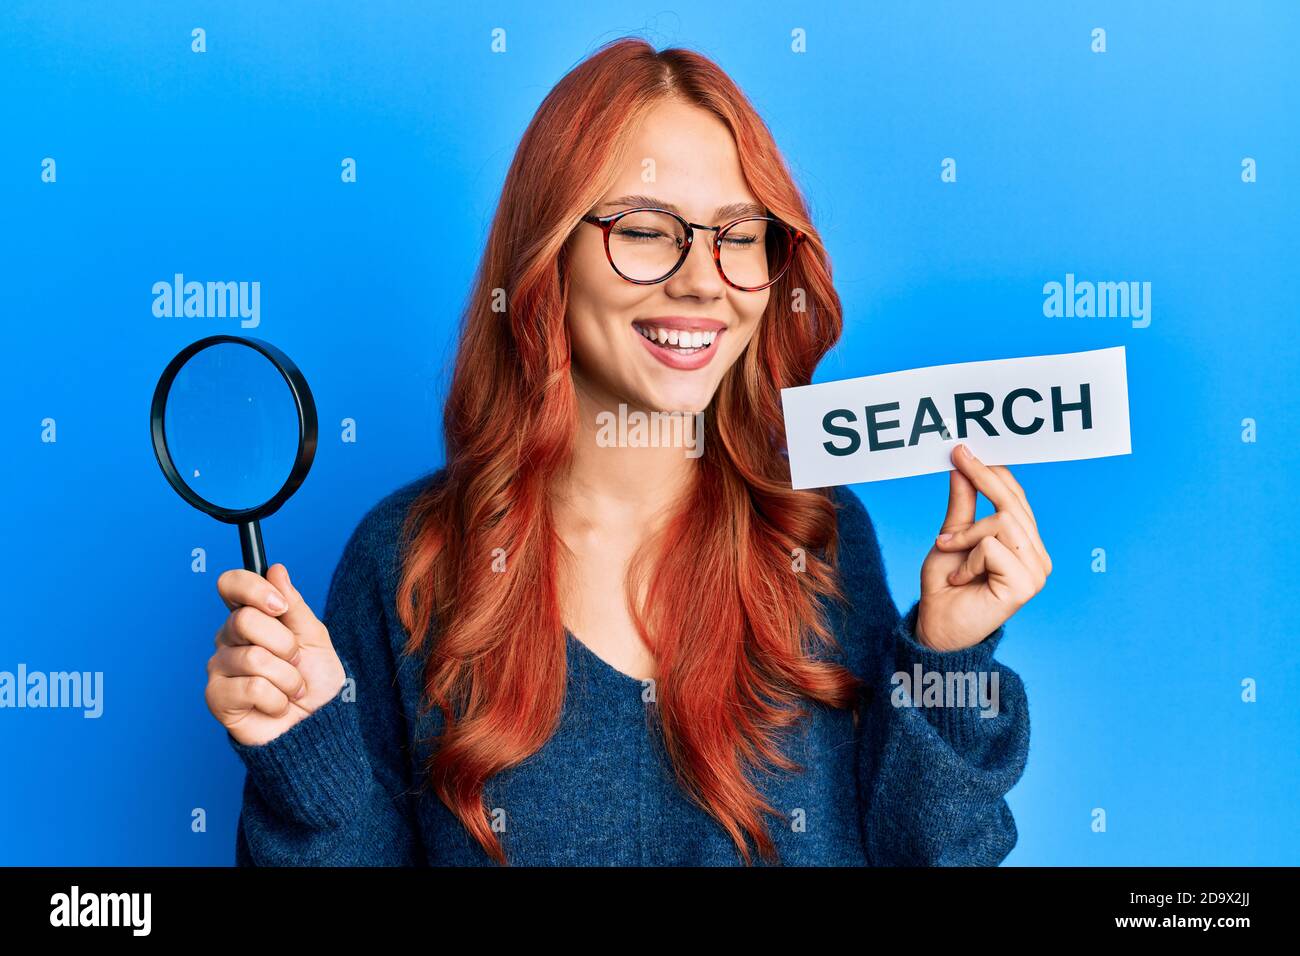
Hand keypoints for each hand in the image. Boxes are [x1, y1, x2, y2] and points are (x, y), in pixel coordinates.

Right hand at [205, 563, 345, 745]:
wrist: (318, 726)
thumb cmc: (315, 682)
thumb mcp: (314, 637)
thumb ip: (294, 605)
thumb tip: (276, 570)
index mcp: (250, 618)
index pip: (231, 585)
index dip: (253, 589)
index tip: (280, 607)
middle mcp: (228, 639)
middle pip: (245, 620)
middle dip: (284, 644)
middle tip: (295, 661)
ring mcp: (219, 668)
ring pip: (253, 657)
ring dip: (288, 677)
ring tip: (292, 689)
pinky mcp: (217, 698)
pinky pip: (252, 687)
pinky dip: (278, 699)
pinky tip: (277, 706)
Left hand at [914, 444, 1051, 651]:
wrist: (937, 626)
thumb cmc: (946, 586)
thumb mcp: (951, 536)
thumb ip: (963, 505)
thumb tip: (963, 467)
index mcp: (1024, 542)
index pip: (1015, 498)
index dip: (992, 472)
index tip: (964, 450)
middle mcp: (1036, 554)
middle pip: (1012, 504)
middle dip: (982, 479)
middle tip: (956, 457)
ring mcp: (1036, 570)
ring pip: (1002, 522)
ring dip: (967, 535)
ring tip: (949, 551)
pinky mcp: (1026, 584)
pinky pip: (992, 547)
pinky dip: (968, 558)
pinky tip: (962, 578)